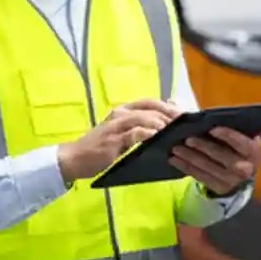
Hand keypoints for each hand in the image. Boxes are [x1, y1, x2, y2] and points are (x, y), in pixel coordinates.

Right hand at [59, 99, 180, 181]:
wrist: (75, 158)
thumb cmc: (100, 148)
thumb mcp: (122, 133)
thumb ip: (140, 125)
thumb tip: (164, 119)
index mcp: (123, 110)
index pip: (151, 102)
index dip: (168, 106)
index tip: (184, 115)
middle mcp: (120, 113)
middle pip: (151, 107)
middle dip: (170, 114)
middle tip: (185, 124)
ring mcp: (116, 125)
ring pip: (145, 118)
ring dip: (162, 124)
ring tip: (175, 131)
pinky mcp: (114, 139)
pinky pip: (136, 133)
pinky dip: (149, 134)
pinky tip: (159, 138)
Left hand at [169, 119, 260, 195]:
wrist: (240, 175)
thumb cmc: (240, 148)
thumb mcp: (249, 137)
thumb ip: (258, 128)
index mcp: (254, 153)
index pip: (244, 144)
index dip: (229, 136)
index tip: (213, 128)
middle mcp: (245, 169)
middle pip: (223, 157)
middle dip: (204, 147)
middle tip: (188, 138)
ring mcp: (231, 181)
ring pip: (208, 167)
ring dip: (190, 158)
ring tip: (176, 148)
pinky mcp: (218, 188)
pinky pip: (200, 177)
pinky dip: (186, 167)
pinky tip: (174, 159)